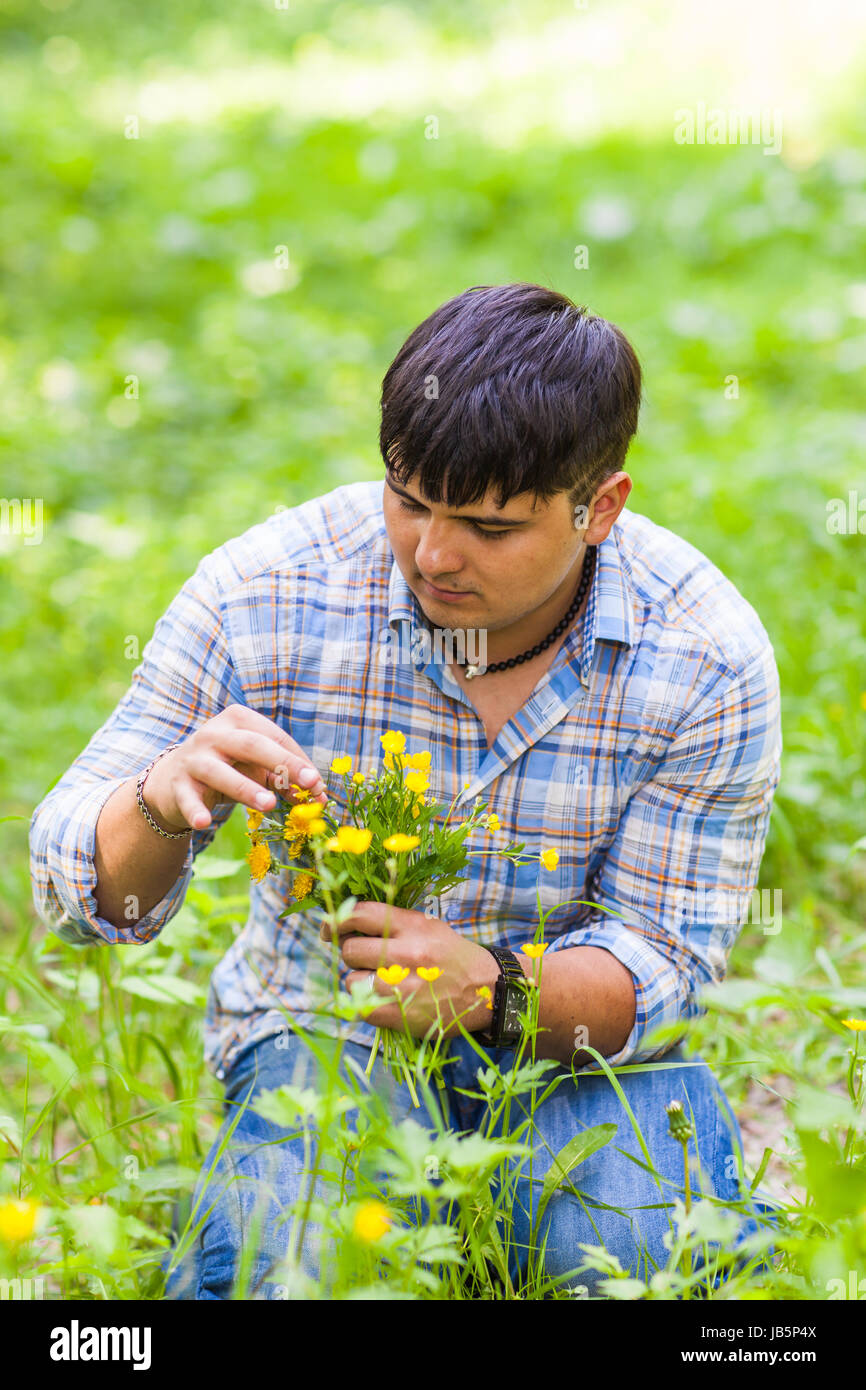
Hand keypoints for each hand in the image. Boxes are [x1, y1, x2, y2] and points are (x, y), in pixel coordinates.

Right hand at [143, 704, 328, 832]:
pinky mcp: (177, 784)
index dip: (298, 760)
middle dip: (282, 763)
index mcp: (238, 720)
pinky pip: (188, 798)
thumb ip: (285, 779)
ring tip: (269, 804)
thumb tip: (319, 798)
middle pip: (251, 745)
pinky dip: (195, 810)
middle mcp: (214, 734)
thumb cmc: (227, 769)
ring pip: (219, 771)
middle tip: (309, 783)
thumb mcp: (256, 769)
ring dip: (245, 788)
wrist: (173, 780)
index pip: (274, 737)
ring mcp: (193, 758)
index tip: (318, 784)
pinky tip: (204, 823)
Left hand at [321, 900, 499, 1038]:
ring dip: (358, 981)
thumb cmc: (452, 956)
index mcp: (412, 925)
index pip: (360, 914)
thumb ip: (391, 922)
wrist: (486, 990)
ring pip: (351, 980)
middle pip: (350, 950)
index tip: (330, 928)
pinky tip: (382, 1000)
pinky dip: (366, 1004)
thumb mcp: (427, 926)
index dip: (337, 920)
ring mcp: (402, 985)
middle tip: (365, 960)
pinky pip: (361, 1007)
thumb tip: (346, 924)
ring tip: (378, 982)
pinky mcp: (400, 1014)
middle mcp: (405, 952)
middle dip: (352, 954)